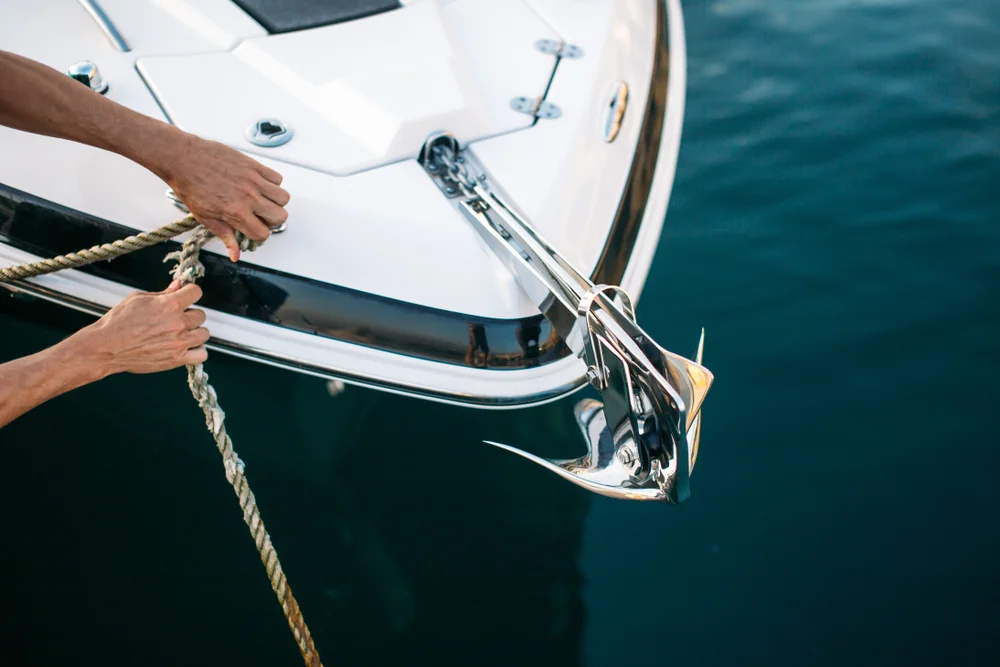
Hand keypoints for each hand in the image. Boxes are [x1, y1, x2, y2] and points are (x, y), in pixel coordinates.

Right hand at [71, 281, 209, 375]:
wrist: (106, 347)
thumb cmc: (118, 322)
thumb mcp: (138, 299)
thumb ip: (163, 293)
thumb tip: (178, 285)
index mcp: (169, 305)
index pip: (196, 292)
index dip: (190, 293)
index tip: (185, 296)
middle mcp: (178, 323)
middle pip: (201, 315)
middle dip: (190, 314)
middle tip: (175, 319)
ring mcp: (179, 342)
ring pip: (204, 334)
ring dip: (194, 332)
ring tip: (180, 334)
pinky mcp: (177, 359)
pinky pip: (202, 355)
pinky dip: (197, 351)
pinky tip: (186, 348)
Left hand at [159, 133, 290, 261]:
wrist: (183, 160)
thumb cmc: (190, 187)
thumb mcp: (205, 217)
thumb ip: (225, 236)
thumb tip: (235, 255)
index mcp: (236, 213)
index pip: (263, 234)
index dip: (259, 235)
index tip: (253, 230)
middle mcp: (249, 197)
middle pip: (280, 217)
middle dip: (272, 220)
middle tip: (260, 216)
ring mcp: (253, 180)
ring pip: (283, 197)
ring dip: (275, 202)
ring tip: (262, 200)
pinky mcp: (253, 165)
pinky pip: (277, 178)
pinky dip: (272, 183)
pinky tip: (259, 185)